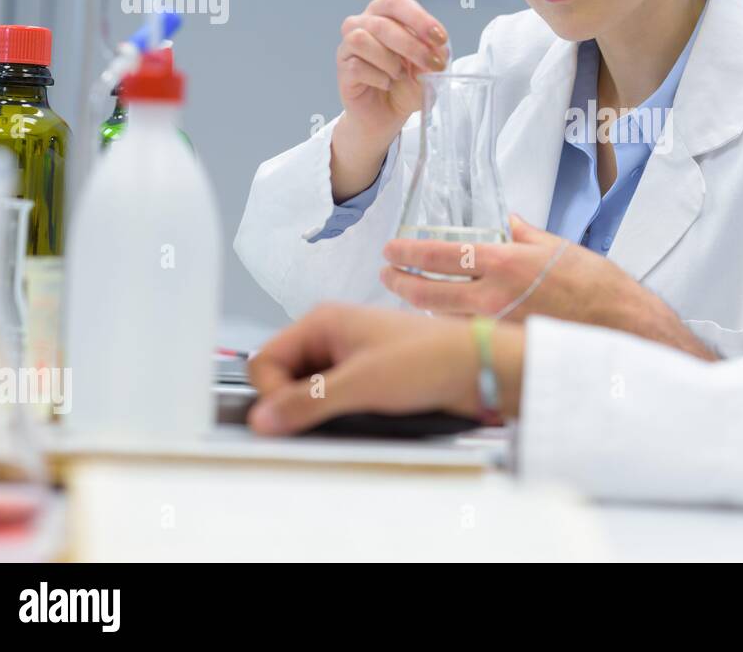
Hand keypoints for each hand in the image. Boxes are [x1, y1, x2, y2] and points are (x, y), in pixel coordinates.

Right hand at [245, 303, 526, 434]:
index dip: (271, 393)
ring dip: (319, 410)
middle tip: (318, 421)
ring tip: (349, 415)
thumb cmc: (431, 358)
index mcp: (324, 320)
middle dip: (295, 403)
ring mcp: (350, 355)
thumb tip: (263, 418)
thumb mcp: (360, 384)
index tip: (285, 419)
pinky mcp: (367, 375)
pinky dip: (338, 412)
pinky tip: (360, 416)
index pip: (265, 359)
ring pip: (310, 390)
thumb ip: (306, 403)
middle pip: (285, 376)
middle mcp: (333, 334)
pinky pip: (334, 397)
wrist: (478, 367)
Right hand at [337, 0, 448, 130]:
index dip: (420, 20)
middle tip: (432, 64)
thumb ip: (434, 55)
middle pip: (382, 24)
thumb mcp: (429, 69)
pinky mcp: (342, 68)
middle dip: (412, 46)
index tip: (440, 39)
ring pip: (362, 40)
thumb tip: (438, 50)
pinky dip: (379, 78)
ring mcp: (348, 45)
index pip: (398, 4)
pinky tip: (386, 84)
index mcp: (385, 14)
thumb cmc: (407, 85)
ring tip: (400, 75)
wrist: (387, 114)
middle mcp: (362, 23)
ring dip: (389, 61)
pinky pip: (356, 66)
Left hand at [380, 215, 716, 358]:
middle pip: (430, 292)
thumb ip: (527, 236)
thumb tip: (511, 223)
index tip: (392, 249)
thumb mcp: (559, 247)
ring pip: (444, 318)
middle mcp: (494, 297)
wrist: (623, 326)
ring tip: (409, 296)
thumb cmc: (598, 287)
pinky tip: (445, 323)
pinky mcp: (506, 348)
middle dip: (401, 283)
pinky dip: (452, 327)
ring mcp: (497, 327)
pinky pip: (468, 336)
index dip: (410, 252)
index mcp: (506, 263)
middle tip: (386, 274)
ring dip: (421, 307)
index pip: (442, 255)